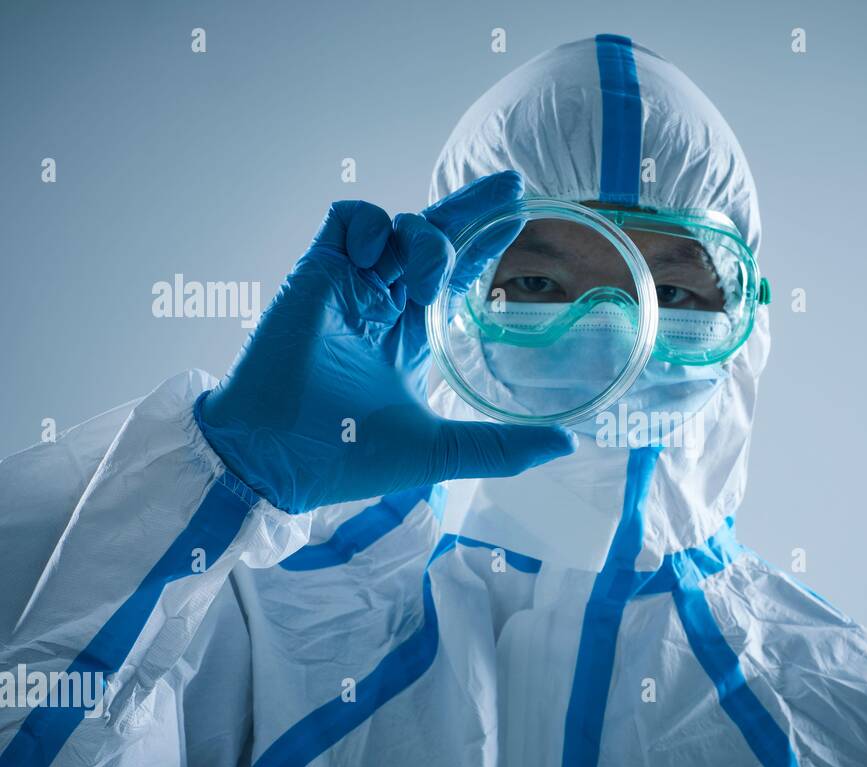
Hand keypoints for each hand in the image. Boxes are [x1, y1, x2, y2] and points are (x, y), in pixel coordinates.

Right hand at [197, 171, 574, 513]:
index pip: (456, 276)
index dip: (486, 247)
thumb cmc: (346, 459)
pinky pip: (346, 220)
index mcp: (411, 336)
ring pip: (399, 227)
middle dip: (474, 208)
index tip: (520, 220)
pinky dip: (370, 224)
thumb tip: (567, 445)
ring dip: (427, 236)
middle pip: (434, 238)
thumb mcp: (440, 451)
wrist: (275, 458)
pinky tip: (378, 257)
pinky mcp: (314, 273)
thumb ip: (502, 446)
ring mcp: (349, 285)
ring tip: (430, 277)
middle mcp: (384, 304)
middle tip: (514, 184)